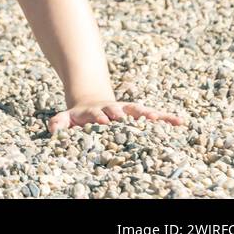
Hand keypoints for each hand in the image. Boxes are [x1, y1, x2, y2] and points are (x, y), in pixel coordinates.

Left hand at [48, 99, 186, 133]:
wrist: (93, 104)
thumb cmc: (80, 117)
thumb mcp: (67, 118)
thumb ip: (59, 122)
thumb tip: (52, 130)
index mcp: (97, 112)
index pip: (98, 114)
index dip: (100, 117)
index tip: (103, 121)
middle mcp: (114, 110)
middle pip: (120, 110)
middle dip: (124, 114)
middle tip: (130, 118)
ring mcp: (128, 112)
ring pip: (140, 111)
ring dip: (148, 115)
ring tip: (159, 119)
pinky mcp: (139, 115)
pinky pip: (155, 116)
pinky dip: (167, 119)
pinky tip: (181, 122)